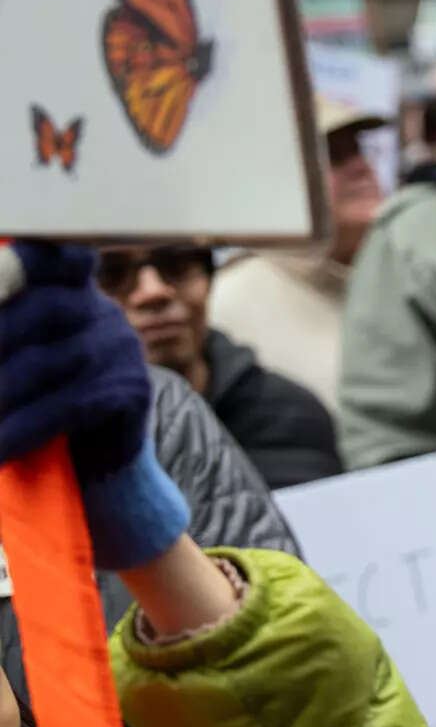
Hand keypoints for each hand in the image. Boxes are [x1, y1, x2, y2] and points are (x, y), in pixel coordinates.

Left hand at [0, 241, 186, 568]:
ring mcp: (123, 348)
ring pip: (46, 362)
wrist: (96, 469)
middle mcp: (102, 310)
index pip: (54, 257)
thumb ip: (6, 336)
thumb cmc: (38, 407)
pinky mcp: (132, 391)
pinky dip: (21, 429)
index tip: (2, 272)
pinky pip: (68, 405)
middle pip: (39, 308)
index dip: (25, 259)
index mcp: (70, 291)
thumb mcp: (17, 358)